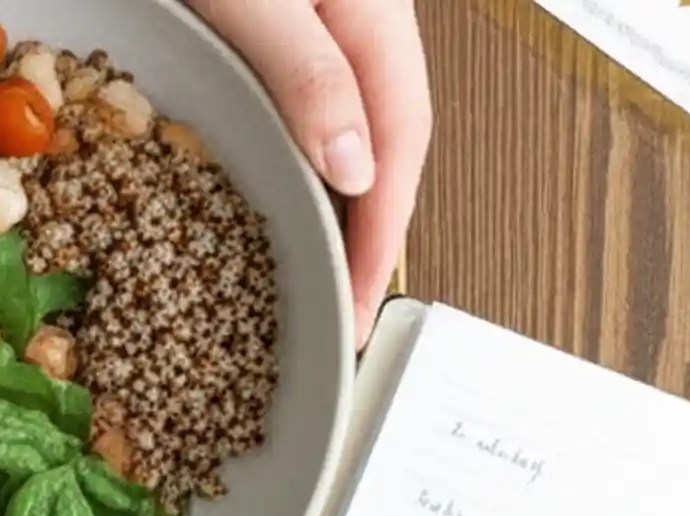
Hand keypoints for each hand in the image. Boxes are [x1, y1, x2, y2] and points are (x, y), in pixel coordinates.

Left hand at [187, 0, 432, 347]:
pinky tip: (290, 188)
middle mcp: (367, 22)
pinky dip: (308, 159)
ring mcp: (335, 20)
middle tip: (346, 312)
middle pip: (387, 147)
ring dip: (343, 202)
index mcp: (378, 16)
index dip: (381, 237)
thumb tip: (355, 170)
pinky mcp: (294, 18)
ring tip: (325, 270)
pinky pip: (313, 104)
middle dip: (370, 236)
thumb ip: (309, 72)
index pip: (399, 147)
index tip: (360, 307)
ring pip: (355, 128)